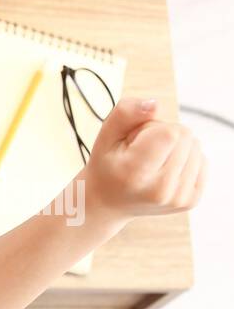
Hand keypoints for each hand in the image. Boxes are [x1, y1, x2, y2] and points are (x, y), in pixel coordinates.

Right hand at [85, 98, 206, 225]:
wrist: (107, 204)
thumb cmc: (107, 166)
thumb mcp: (106, 136)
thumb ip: (125, 113)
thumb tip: (154, 104)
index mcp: (135, 175)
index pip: (171, 132)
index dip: (153, 128)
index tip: (135, 142)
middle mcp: (160, 191)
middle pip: (186, 137)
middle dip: (165, 136)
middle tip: (142, 153)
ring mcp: (177, 199)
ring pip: (196, 147)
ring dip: (176, 148)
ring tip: (152, 163)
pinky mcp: (190, 201)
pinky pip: (202, 161)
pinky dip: (185, 160)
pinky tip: (164, 171)